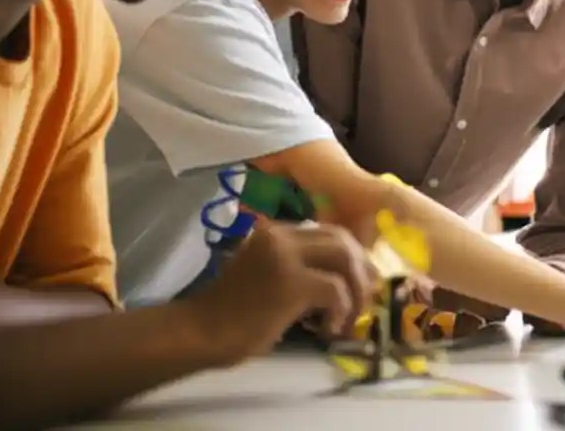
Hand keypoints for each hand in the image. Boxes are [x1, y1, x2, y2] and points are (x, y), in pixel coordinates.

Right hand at [183, 223, 373, 365]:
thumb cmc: (230, 312)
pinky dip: (341, 311)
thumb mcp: (268, 275)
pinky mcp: (291, 283)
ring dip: (356, 291)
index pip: (328, 232)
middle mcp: (282, 236)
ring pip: (345, 258)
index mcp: (276, 232)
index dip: (352, 257)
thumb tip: (344, 277)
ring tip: (350, 319)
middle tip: (365, 299)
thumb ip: (299, 267)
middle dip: (361, 269)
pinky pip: (336, 290)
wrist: (199, 331)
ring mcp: (286, 257)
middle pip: (342, 239)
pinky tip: (328, 330)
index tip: (360, 282)